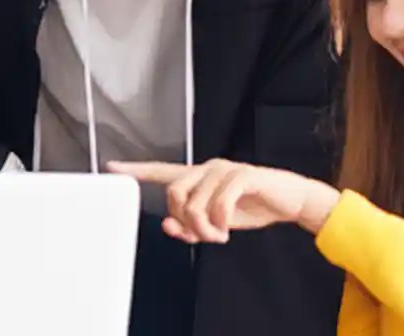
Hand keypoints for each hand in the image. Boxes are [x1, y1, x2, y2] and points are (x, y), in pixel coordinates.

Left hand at [108, 159, 340, 242]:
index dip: (136, 170)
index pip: (161, 171)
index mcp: (198, 176)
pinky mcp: (242, 176)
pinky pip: (218, 203)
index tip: (112, 167)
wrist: (291, 201)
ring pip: (194, 203)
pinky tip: (227, 230)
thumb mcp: (217, 223)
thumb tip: (168, 227)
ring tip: (219, 236)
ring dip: (204, 228)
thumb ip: (192, 226)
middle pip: (173, 194)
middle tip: (204, 237)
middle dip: (185, 223)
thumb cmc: (252, 207)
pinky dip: (220, 223)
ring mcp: (224, 169)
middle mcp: (207, 168)